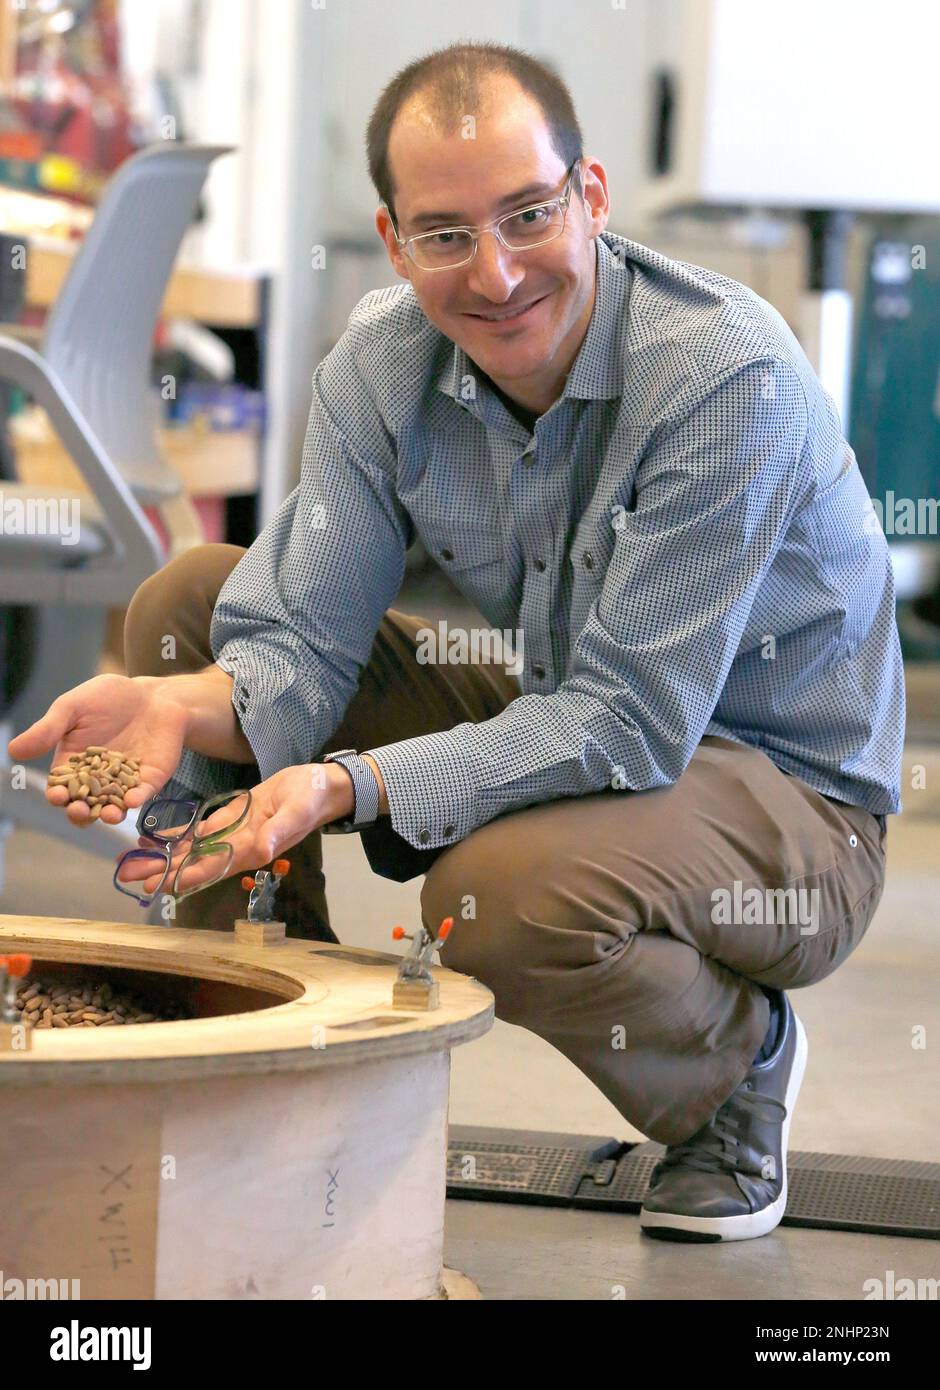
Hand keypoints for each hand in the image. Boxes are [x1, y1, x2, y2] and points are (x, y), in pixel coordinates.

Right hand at [7, 674, 188, 829]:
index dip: (57, 795)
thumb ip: (47, 729)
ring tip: (108, 815)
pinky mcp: (150, 778)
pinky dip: (137, 798)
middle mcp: (98, 778)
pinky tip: (133, 799)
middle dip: (80, 812)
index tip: (57, 795)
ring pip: (113, 807)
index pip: (62, 787)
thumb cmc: (109, 697)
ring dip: (109, 815)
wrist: (152, 693)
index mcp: (74, 764)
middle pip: (85, 805)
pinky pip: (142, 793)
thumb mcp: (72, 707)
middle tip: (78, 810)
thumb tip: (13, 750)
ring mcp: (125, 782)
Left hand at [114, 763, 350, 897]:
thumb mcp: (298, 811)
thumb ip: (280, 831)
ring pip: (190, 851)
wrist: (319, 784)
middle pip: (192, 864)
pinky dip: (175, 836)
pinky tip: (152, 839)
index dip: (184, 877)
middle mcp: (235, 848)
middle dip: (161, 871)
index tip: (157, 884)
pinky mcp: (228, 818)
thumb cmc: (312, 798)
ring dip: (162, 857)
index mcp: (250, 850)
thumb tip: (263, 852)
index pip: (212, 867)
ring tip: (130, 862)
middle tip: (127, 875)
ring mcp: (230, 834)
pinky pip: (197, 832)